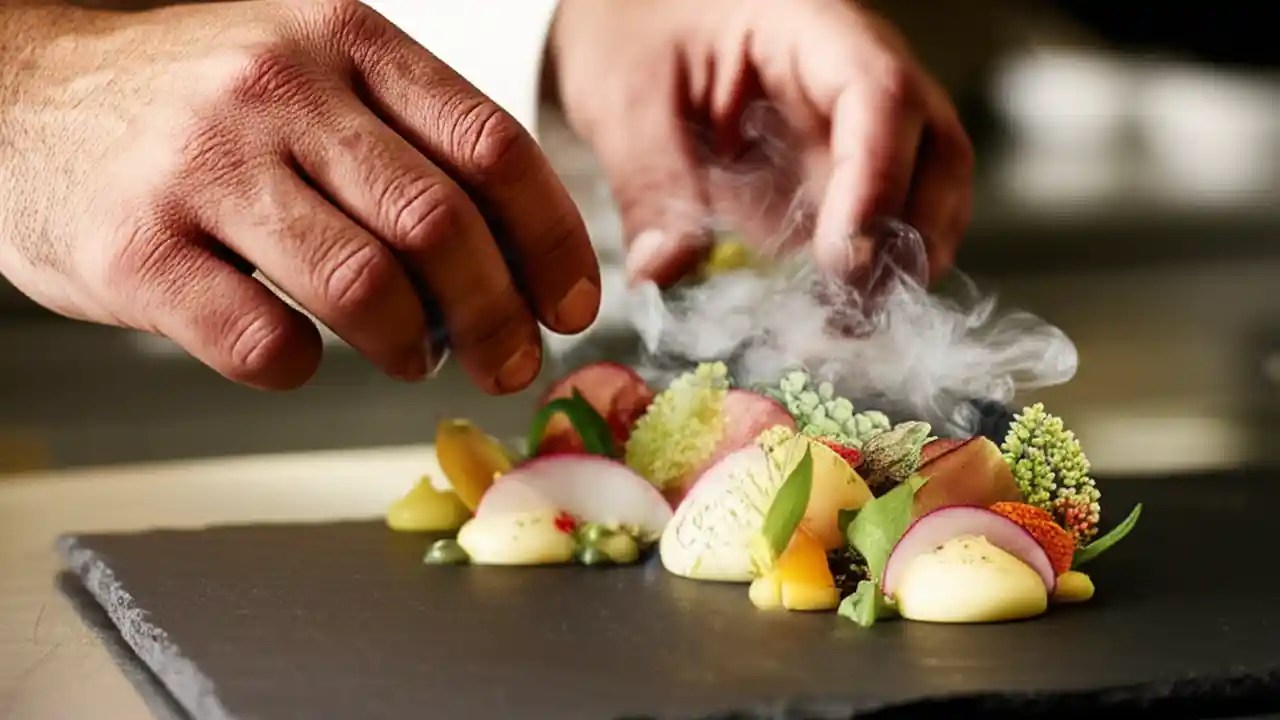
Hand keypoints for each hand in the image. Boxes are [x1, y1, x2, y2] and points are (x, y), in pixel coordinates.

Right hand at [0, 0, 598, 392]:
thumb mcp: (309, 70)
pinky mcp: (134, 250)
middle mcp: (277, 88)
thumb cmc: (191, 99)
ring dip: (411, 348)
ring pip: (363, 288)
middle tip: (512, 360)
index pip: (492, 145)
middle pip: (440, 226)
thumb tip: (516, 251)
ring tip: (413, 359)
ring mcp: (201, 167)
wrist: (19, 93)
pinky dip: (301, 369)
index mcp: (342, 38)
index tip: (572, 301)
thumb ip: (406, 138)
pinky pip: (259, 340)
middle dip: (499, 317)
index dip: (551, 240)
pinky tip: (300, 356)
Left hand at [549, 0, 972, 287]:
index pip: (880, 97)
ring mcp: (861, 130)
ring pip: (929, 199)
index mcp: (814, 30)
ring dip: (899, 269)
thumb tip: (664, 276)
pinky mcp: (842, 177)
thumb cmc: (634, 32)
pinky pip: (883, 227)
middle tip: (851, 315)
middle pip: (937, 156)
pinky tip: (827, 321)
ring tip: (841, 328)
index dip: (877, 183)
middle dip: (908, 242)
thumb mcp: (624, 98)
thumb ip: (650, 183)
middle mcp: (860, 78)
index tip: (843, 261)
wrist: (633, 19)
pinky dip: (868, 278)